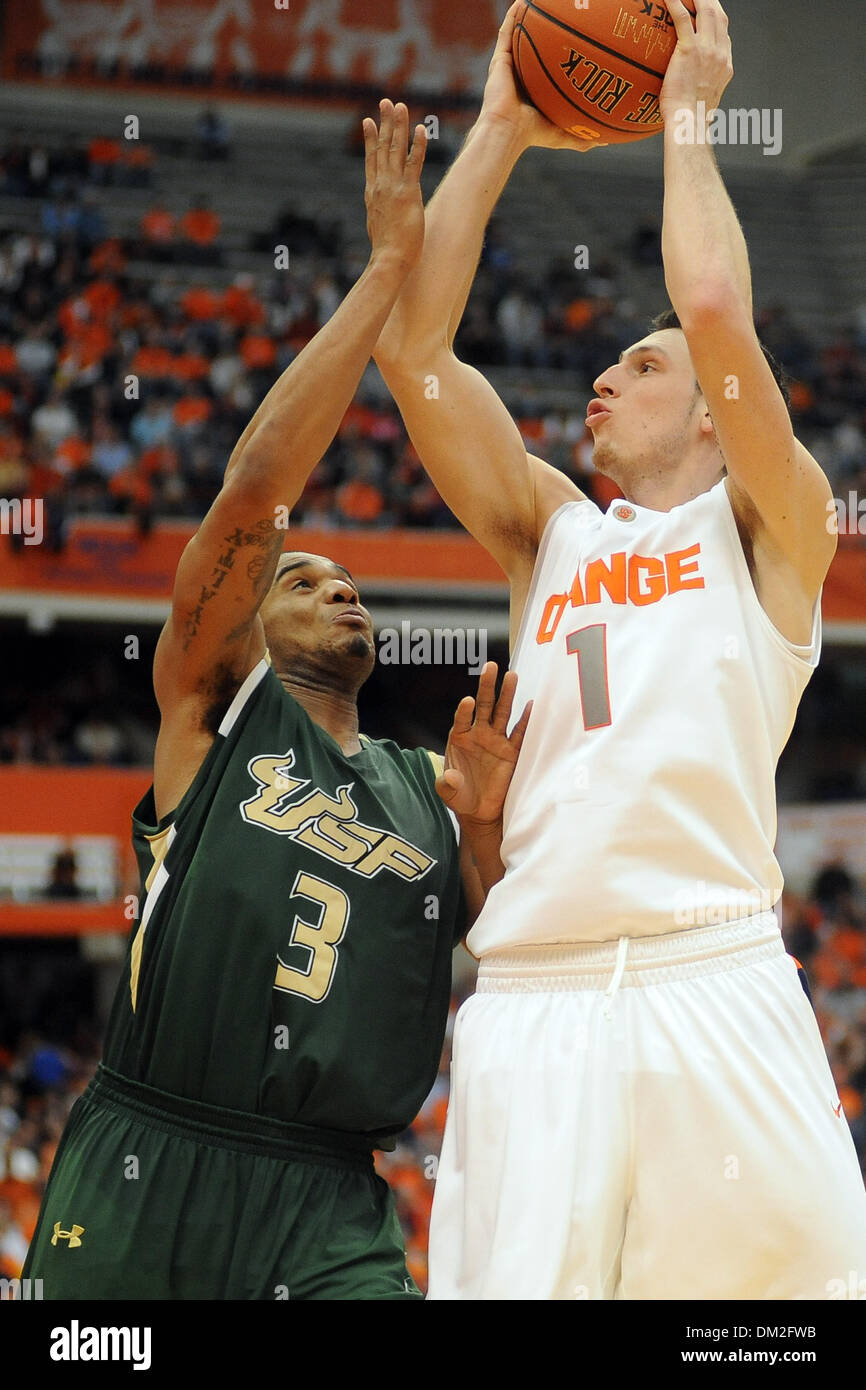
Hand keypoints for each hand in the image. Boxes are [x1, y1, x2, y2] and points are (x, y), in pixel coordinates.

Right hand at [363, 99, 426, 273]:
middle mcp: (380, 185)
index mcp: (372, 193)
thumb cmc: (386, 251)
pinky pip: (413, 163)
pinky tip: (421, 129)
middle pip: (382, 147)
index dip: (370, 139)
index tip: (368, 121)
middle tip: (385, 102)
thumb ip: (380, 215)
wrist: (389, 259)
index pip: (370, 160)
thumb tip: (380, 218)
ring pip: (395, 150)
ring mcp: (393, 187)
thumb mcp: (379, 227)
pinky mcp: (408, 193)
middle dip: (384, 123)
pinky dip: (417, 145)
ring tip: (400, 105)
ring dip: (398, 126)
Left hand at [436, 662, 530, 825]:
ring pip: (502, 713)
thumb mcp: (449, 793)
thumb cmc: (461, 798)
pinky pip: (520, 734)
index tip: (468, 702)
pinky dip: (526, 720)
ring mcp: (496, 741)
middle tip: (490, 667)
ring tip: (511, 675)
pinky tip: (531, 705)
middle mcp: (479, 735)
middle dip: (487, 687)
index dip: (464, 711)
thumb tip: (451, 776)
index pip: (462, 719)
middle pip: (484, 706)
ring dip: (507, 695)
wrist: (480, 812)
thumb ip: (447, 784)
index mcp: (459, 739)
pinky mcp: (512, 752)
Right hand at [480, 2, 603, 153]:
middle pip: (535, 49)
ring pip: (519, 37)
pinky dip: (512, 17)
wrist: (507, 131)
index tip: (574, 44)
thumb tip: (607, 141)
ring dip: (527, 19)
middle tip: (561, 18)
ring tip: (537, 3)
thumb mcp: (564, 135)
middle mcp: (522, 77)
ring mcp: (509, 67)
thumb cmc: (533, 135)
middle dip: (545, 34)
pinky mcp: (498, 61)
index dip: (560, 56)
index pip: (549, 69)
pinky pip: (506, 33)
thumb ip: (583, 138)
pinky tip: (522, 2)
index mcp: (535, 91)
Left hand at [660, 0, 733, 122]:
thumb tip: (685, 93)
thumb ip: (697, 91)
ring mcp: (707, 50)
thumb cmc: (689, 122)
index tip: (709, 15)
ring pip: (706, 10)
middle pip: (719, 16)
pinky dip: (676, 3)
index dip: (717, 21)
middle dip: (711, 1)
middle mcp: (720, 54)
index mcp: (724, 66)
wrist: (690, 123)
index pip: (724, 36)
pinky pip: (682, 18)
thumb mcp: (701, 105)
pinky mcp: (690, 50)